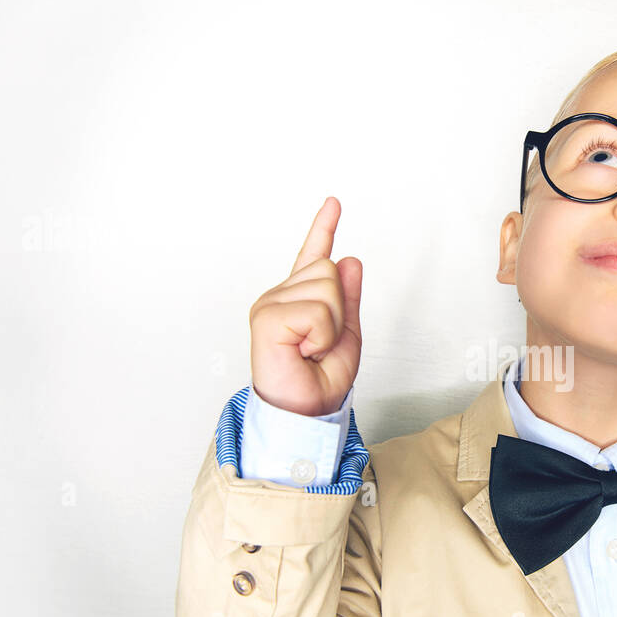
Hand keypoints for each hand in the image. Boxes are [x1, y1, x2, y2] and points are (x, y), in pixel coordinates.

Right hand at [249, 197, 362, 416]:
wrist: (305, 413)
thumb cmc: (319, 382)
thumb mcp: (346, 335)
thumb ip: (348, 299)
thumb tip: (350, 261)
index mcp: (299, 300)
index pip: (313, 256)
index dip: (323, 228)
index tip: (334, 203)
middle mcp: (280, 296)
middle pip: (330, 270)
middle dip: (340, 311)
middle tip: (321, 344)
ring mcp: (270, 304)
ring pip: (326, 287)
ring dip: (331, 326)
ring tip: (311, 350)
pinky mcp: (266, 316)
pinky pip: (316, 311)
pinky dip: (321, 336)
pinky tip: (303, 351)